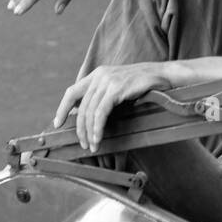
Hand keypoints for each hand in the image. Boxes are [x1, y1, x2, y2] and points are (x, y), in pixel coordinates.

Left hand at [53, 63, 172, 151]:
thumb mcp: (118, 86)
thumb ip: (103, 95)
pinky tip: (99, 138)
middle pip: (80, 106)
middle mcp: (99, 76)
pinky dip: (97, 128)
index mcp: (97, 74)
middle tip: (83, 144)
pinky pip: (101, 112)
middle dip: (79, 129)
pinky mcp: (116, 89)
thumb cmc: (144, 84)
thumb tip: (88, 115)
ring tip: (93, 146)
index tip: (58, 124)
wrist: (163, 75)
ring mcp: (107, 81)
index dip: (62, 109)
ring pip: (89, 111)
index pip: (72, 92)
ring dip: (89, 132)